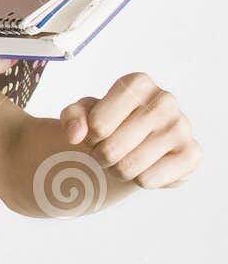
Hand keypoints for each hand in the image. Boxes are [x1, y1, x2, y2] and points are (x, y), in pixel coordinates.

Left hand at [58, 73, 200, 190]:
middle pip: (110, 150)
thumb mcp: (81, 114)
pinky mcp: (191, 154)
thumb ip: (71, 117)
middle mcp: (164, 100)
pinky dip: (139, 180)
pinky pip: (148, 180)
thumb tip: (75, 135)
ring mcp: (182, 127)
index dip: (89, 137)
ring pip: (128, 168)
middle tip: (109, 150)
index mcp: (138, 83)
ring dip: (118, 170)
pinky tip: (145, 165)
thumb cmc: (106, 123)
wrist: (134, 144)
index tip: (97, 132)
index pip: (97, 125)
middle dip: (101, 157)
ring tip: (125, 157)